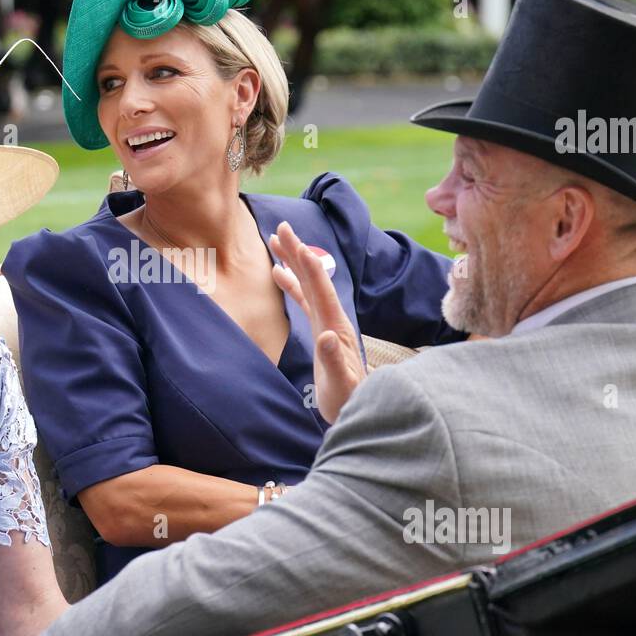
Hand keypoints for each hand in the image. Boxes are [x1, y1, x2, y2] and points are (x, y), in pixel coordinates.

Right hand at [269, 221, 365, 423]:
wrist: (359, 408)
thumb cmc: (348, 399)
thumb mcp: (341, 384)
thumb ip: (334, 361)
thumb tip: (326, 336)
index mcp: (335, 325)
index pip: (319, 287)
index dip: (306, 262)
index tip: (293, 238)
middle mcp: (332, 318)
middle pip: (313, 278)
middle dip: (298, 251)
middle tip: (281, 227)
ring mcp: (326, 323)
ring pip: (307, 285)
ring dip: (293, 262)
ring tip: (276, 242)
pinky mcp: (320, 331)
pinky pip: (304, 300)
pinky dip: (292, 284)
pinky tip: (279, 273)